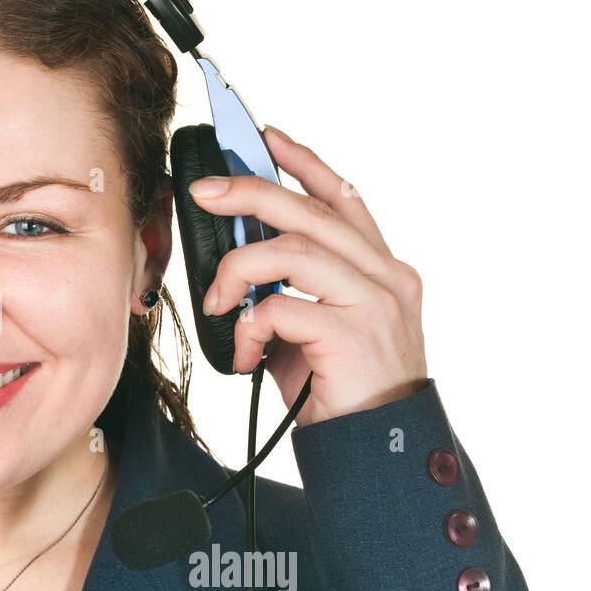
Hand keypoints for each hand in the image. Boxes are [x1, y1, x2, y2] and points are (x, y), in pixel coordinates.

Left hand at [188, 125, 427, 427]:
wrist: (375, 452)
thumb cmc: (338, 392)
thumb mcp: (310, 329)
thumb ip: (288, 290)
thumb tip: (234, 264)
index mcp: (381, 269)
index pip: (343, 197)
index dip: (304, 163)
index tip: (266, 138)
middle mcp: (386, 277)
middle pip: (310, 212)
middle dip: (250, 192)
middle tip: (204, 191)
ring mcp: (374, 302)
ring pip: (292, 251)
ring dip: (238, 270)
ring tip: (218, 303)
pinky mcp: (353, 333)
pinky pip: (280, 307)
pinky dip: (250, 328)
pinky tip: (245, 355)